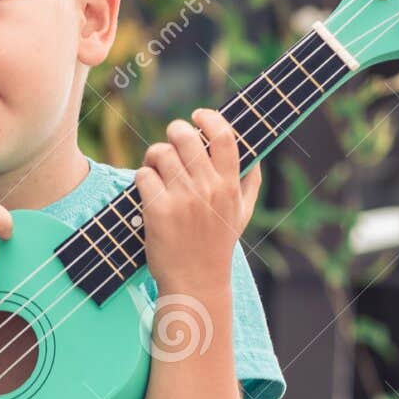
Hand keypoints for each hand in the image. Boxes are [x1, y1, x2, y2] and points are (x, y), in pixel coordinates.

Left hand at [134, 107, 261, 294]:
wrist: (195, 282)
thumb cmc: (217, 247)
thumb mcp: (242, 215)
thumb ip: (249, 184)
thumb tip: (256, 156)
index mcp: (229, 186)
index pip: (224, 136)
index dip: (209, 118)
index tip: (198, 115)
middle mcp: (207, 189)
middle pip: (186, 136)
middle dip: (175, 132)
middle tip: (171, 142)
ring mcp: (182, 200)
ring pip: (160, 153)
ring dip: (154, 156)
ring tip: (156, 167)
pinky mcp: (158, 211)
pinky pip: (143, 175)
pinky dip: (142, 178)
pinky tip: (148, 189)